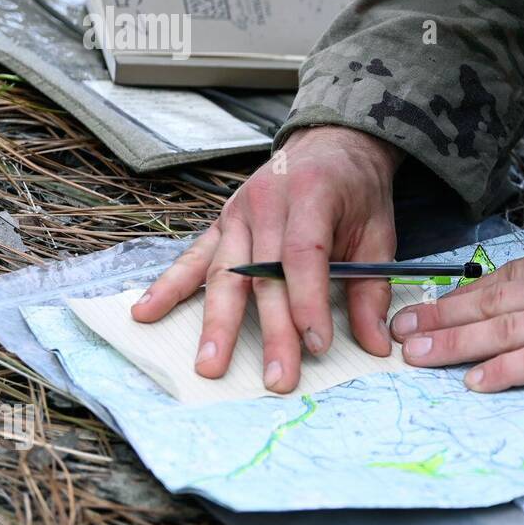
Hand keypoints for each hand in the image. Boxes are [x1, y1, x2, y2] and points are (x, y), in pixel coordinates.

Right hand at [132, 126, 403, 392]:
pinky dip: (169, 287)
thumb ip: (371, 289)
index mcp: (311, 194)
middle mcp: (266, 201)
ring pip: (225, 273)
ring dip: (217, 322)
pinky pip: (193, 258)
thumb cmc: (356, 192)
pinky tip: (145, 314)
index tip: (318, 345)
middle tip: (275, 378)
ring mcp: (237, 212)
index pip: (303, 255)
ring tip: (209, 365)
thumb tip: (377, 344)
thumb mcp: (378, 232)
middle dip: (269, 330)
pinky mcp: (221, 223)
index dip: (308, 302)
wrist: (330, 146)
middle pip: (263, 274)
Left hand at [388, 209, 523, 392]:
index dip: (465, 292)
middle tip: (402, 331)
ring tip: (418, 357)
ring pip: (506, 331)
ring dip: (457, 345)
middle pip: (493, 301)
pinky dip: (505, 371)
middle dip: (442, 317)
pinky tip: (475, 381)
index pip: (507, 275)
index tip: (434, 302)